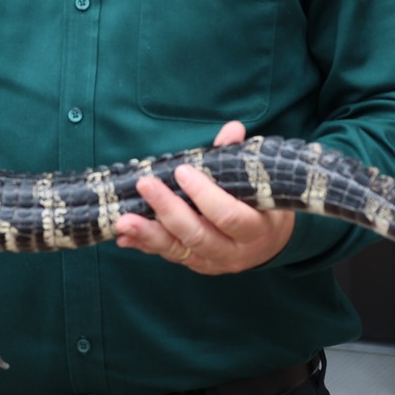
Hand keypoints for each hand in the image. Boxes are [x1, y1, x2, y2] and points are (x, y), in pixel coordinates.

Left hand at [114, 121, 294, 273]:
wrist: (271, 243)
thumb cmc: (264, 206)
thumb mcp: (261, 183)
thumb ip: (241, 156)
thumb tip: (232, 129)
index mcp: (256, 229)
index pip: (229, 216)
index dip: (205, 195)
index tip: (182, 171)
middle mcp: (234, 251)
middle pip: (198, 235)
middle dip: (168, 210)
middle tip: (145, 185)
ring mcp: (213, 262)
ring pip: (178, 250)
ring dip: (148, 234)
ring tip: (123, 220)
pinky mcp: (196, 265)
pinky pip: (169, 255)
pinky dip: (145, 244)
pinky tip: (124, 236)